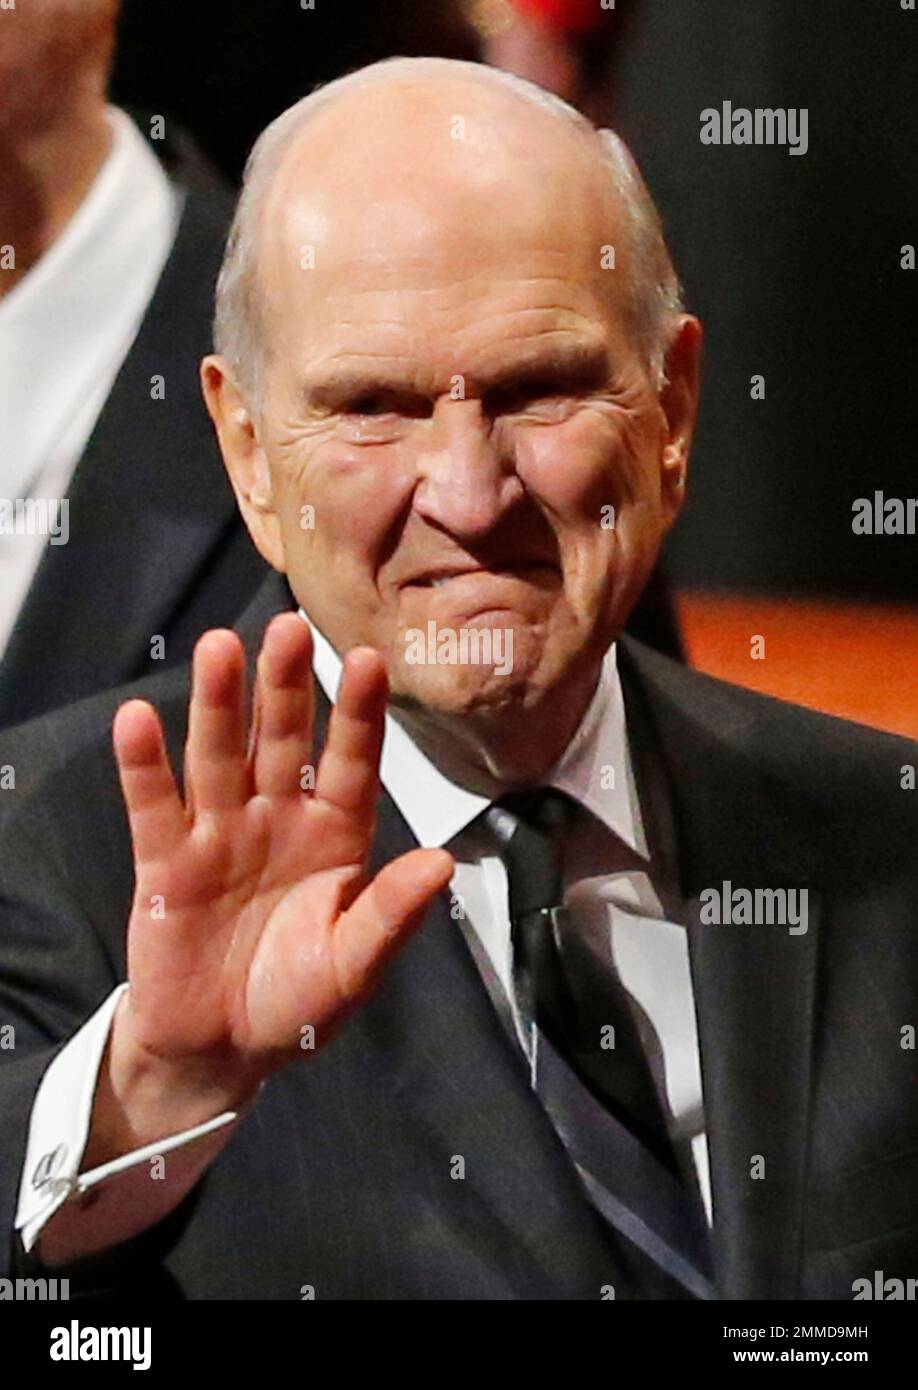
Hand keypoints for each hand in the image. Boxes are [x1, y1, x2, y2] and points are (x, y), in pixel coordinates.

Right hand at [111, 613, 453, 1102]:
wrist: (221, 1048)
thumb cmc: (296, 1001)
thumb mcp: (352, 967)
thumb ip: (390, 916)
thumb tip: (441, 863)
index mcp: (335, 837)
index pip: (351, 764)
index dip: (359, 716)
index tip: (370, 661)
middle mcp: (279, 820)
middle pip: (281, 742)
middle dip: (285, 688)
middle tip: (288, 629)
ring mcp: (220, 835)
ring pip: (218, 757)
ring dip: (217, 705)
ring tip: (219, 650)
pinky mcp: (165, 861)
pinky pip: (155, 806)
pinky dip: (144, 765)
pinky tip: (138, 718)